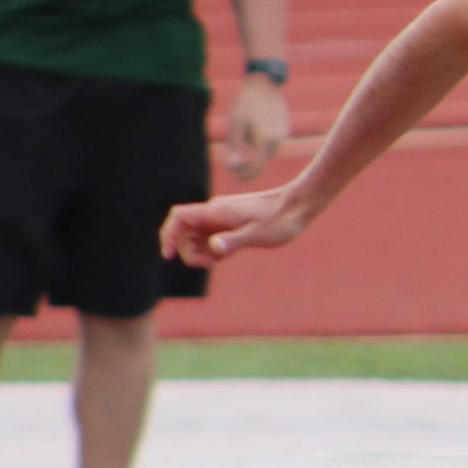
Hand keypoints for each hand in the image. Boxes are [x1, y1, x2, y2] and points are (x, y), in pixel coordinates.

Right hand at [161, 182, 307, 267]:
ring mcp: (222, 218)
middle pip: (183, 231)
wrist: (299, 204)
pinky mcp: (230, 224)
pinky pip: (211, 238)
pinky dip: (214, 249)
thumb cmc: (281, 219)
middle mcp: (215, 213)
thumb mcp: (258, 234)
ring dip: (201, 252)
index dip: (168, 234)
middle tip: (211, 263)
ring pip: (197, 236)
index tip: (169, 255)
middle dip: (189, 251)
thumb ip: (234, 241)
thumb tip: (214, 249)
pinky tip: (230, 253)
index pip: (178, 217)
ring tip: (222, 258)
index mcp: (216, 212)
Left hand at [224, 74, 288, 179]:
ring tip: (246, 128)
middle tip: (234, 153)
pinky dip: (261, 141)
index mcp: (265, 141)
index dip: (245, 175)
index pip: (255, 167)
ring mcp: (283, 136)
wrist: (265, 84)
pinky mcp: (285, 131)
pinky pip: (271, 143)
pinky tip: (255, 124)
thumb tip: (232, 168)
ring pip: (265, 151)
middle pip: (260, 160)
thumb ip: (234, 148)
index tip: (236, 178)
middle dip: (248, 161)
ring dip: (254, 148)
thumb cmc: (246, 104)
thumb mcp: (235, 125)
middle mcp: (277, 141)